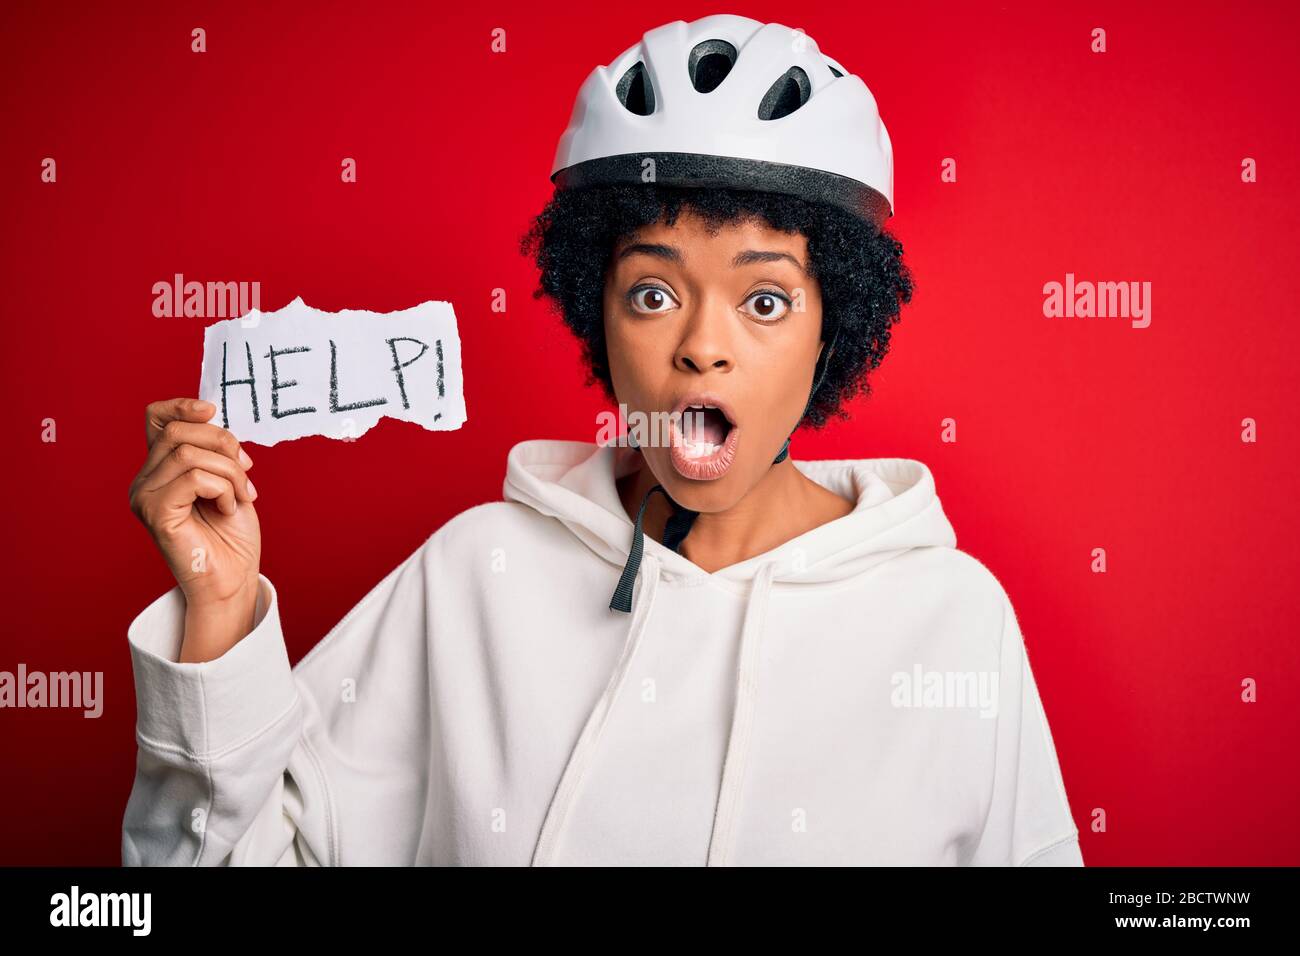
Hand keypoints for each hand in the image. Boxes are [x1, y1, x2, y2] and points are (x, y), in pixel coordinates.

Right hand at [129, 398, 260, 659]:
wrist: (234, 578)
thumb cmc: (232, 535)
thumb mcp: (227, 479)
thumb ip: (213, 451)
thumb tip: (212, 417)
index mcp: (159, 470)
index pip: (155, 419)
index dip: (182, 405)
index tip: (212, 411)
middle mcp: (143, 482)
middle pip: (179, 432)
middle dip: (224, 445)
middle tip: (246, 472)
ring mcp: (145, 498)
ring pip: (189, 454)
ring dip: (229, 472)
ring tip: (240, 496)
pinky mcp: (155, 514)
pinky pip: (193, 478)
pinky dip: (222, 488)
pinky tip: (227, 508)